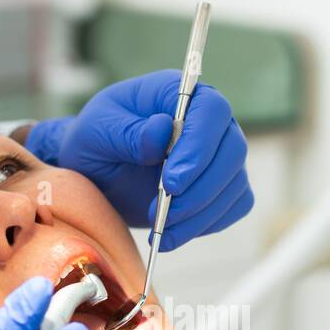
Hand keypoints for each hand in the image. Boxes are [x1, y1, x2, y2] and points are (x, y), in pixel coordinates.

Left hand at [26, 70, 253, 250]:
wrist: (97, 175)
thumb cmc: (95, 143)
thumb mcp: (96, 132)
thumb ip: (126, 132)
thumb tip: (161, 131)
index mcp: (177, 95)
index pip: (211, 110)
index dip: (199, 146)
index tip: (172, 182)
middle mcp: (208, 121)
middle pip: (233, 150)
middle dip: (202, 188)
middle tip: (166, 212)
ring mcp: (219, 155)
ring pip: (234, 184)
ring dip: (200, 213)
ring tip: (161, 228)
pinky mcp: (222, 187)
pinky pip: (233, 207)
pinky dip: (205, 225)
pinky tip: (172, 234)